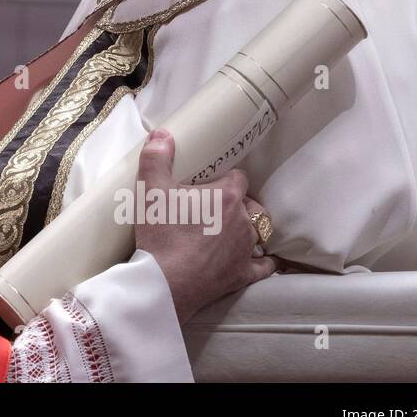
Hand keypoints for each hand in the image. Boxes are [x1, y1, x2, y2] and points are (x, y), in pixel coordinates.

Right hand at [133, 129, 278, 323]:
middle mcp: (243, 221)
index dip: (226, 179)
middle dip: (238, 204)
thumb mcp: (151, 190)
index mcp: (227, 196)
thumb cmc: (161, 233)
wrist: (165, 281)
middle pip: (250, 204)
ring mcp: (246, 249)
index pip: (238, 178)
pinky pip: (264, 267)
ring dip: (249, 229)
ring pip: (259, 232)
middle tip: (215, 207)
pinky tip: (264, 261)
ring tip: (233, 229)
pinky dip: (265, 262)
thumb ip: (156, 158)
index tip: (212, 183)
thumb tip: (162, 134)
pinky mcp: (243, 274)